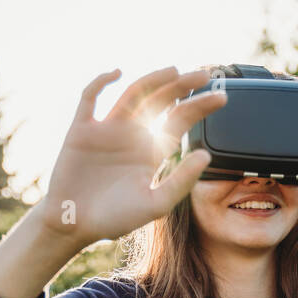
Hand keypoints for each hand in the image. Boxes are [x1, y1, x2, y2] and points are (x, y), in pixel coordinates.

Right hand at [37, 65, 226, 246]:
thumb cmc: (115, 219)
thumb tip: (205, 155)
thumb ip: (180, 181)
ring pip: (133, 94)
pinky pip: (89, 98)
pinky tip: (116, 73)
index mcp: (150, 152)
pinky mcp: (82, 130)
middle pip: (160, 101)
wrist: (75, 226)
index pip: (180, 121)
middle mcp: (132, 135)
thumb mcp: (155, 204)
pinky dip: (100, 82)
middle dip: (182, 86)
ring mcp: (107, 130)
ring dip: (152, 80)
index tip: (222, 97)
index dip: (200, 107)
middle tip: (204, 74)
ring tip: (173, 71)